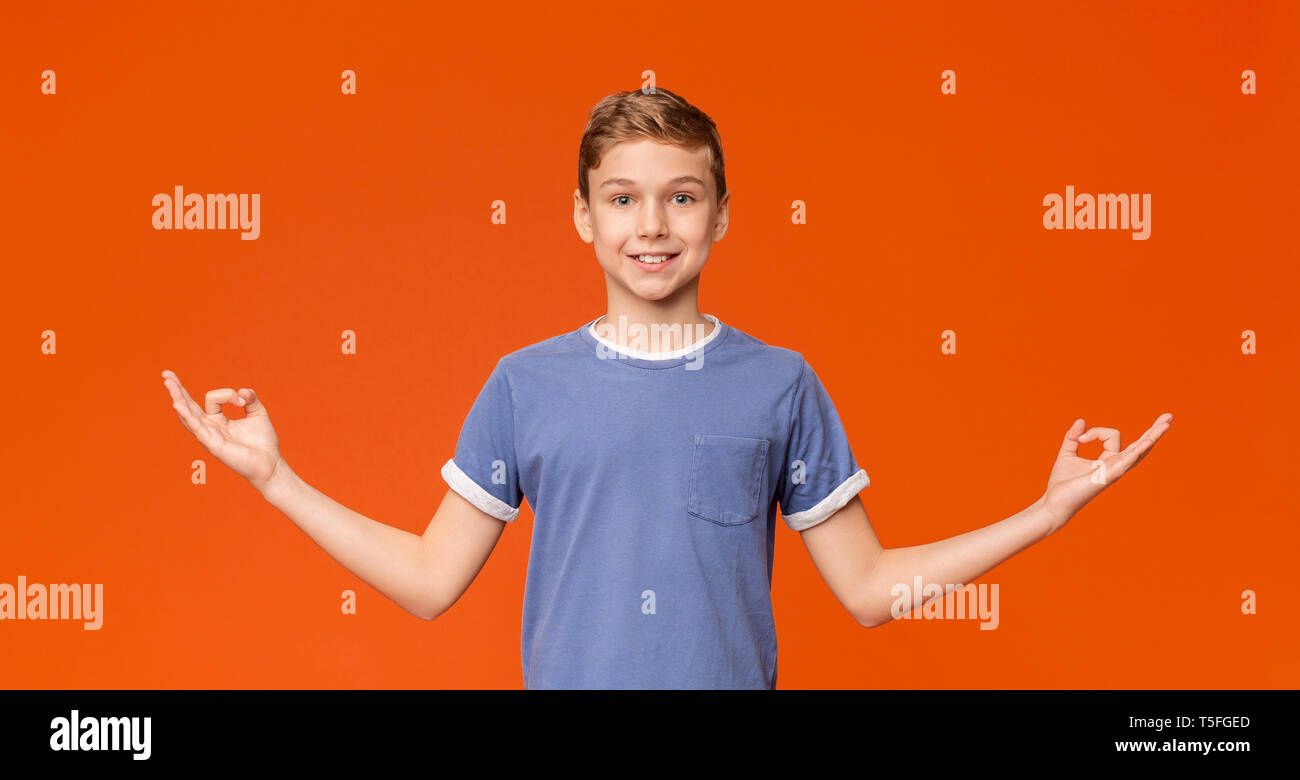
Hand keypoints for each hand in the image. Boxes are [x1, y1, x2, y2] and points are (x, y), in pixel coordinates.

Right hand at [162, 369, 285, 493]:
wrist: (270, 464)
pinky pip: (197, 428)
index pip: (212, 398)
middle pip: (189, 406)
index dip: (228, 394)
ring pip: (188, 414)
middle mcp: (209, 428)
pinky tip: (178, 405)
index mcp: (218, 420)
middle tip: (166, 373)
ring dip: (178, 397)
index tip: (243, 399)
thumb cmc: (263, 442)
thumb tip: (242, 391)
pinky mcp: (213, 444)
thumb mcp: (257, 413)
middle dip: (177, 389)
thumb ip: (250, 399)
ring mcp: (209, 436)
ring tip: (167, 382)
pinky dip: (187, 416)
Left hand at [1039, 413, 1173, 533]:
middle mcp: (1116, 466)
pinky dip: (1136, 452)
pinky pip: (1126, 462)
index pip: (1112, 435)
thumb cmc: (1062, 483)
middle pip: (1140, 445)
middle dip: (1154, 430)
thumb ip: (1073, 437)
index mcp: (1108, 460)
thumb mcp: (1067, 453)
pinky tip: (1147, 442)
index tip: (1080, 438)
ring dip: (1153, 437)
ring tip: (1167, 424)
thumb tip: (1081, 420)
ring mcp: (1114, 471)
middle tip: (1169, 416)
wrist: (1054, 502)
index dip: (1094, 432)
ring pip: (1139, 452)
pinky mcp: (1108, 477)